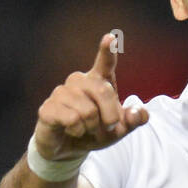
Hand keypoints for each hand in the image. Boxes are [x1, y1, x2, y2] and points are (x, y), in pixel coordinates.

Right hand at [33, 33, 147, 158]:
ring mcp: (62, 92)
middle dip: (111, 117)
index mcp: (98, 82)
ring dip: (91, 127)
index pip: (105, 64)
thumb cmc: (95, 133)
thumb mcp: (119, 130)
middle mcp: (79, 81)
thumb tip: (139, 113)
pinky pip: (72, 119)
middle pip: (103, 91)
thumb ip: (133, 121)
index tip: (110, 38)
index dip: (107, 51)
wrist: (69, 150)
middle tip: (107, 128)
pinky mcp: (48, 107)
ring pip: (87, 110)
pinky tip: (71, 130)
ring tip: (84, 129)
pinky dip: (77, 131)